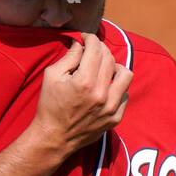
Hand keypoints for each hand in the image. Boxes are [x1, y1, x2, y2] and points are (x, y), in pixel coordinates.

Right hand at [31, 33, 131, 153]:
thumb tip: (81, 43)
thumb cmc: (50, 105)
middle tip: (92, 51)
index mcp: (84, 82)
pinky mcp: (116, 118)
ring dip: (115, 67)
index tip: (86, 38)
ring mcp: (111, 107)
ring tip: (104, 69)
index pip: (96, 49)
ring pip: (125, 74)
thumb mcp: (52, 76)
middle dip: (101, 49)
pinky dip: (117, 87)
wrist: (55, 137)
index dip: (91, 38)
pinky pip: (125, 94)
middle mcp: (101, 94)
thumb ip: (69, 57)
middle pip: (110, 59)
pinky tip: (106, 88)